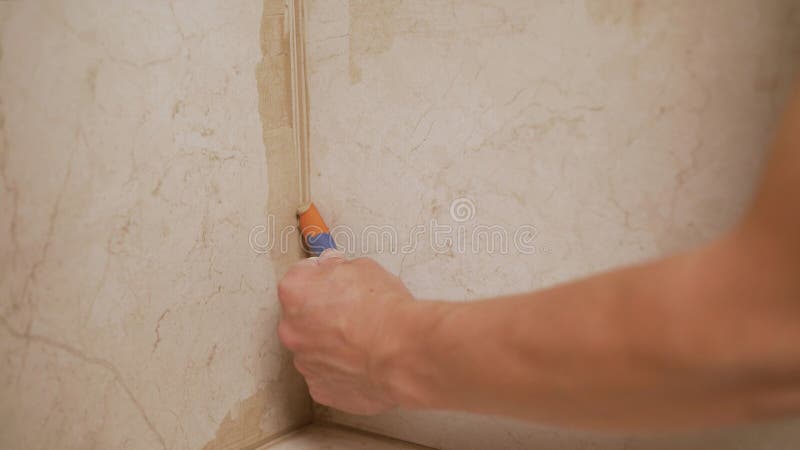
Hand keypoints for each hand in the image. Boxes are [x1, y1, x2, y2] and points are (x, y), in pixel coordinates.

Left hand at [277, 250, 414, 414]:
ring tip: (362, 342)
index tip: (336, 280)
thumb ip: (338, 267)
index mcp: (295, 292)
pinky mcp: (320, 389)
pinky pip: (327, 377)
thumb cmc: (384, 310)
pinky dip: (341, 372)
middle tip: (353, 314)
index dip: (322, 277)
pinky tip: (363, 363)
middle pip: (302, 318)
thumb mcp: (364, 267)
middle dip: (322, 315)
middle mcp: (291, 329)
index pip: (301, 277)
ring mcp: (304, 362)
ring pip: (314, 350)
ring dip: (331, 345)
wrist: (402, 352)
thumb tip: (333, 267)